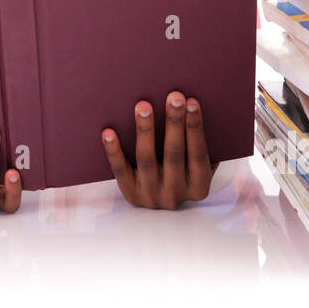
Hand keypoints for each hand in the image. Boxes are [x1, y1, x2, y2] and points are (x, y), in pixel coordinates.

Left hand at [101, 92, 217, 209]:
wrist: (160, 211)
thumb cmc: (182, 173)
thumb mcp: (197, 167)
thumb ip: (199, 145)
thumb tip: (193, 107)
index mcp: (198, 188)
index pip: (198, 154)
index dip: (195, 127)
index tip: (192, 101)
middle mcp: (175, 194)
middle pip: (173, 153)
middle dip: (174, 122)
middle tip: (174, 96)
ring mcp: (151, 196)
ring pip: (147, 159)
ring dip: (145, 130)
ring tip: (143, 105)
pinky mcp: (130, 194)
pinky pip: (120, 169)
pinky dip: (114, 150)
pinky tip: (109, 131)